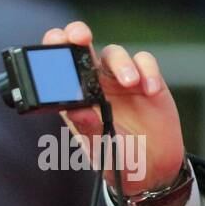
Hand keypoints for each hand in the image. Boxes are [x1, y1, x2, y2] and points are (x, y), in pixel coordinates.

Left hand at [43, 21, 184, 194]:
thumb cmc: (117, 159)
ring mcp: (121, 81)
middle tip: (79, 37)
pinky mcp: (147, 81)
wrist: (151, 169)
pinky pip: (145, 63)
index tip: (52, 43)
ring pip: (114, 54)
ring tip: (130, 82)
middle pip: (83, 49)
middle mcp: (95, 85)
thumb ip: (88, 127)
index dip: (54, 52)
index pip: (59, 69)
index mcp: (76, 99)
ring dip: (120, 63)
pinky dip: (148, 70)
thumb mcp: (100, 147)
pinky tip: (150, 90)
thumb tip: (75, 109)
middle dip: (77, 36)